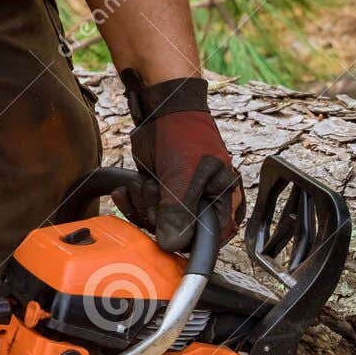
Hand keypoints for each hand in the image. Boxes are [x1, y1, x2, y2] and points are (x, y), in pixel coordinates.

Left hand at [113, 71, 244, 252]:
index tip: (167, 230)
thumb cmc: (184, 135)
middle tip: (154, 190)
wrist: (163, 109)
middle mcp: (206, 207)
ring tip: (145, 182)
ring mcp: (183, 203)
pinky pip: (146, 214)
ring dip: (144, 206)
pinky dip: (134, 203)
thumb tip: (172, 245)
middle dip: (158, 216)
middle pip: (180, 236)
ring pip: (159, 227)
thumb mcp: (183, 175)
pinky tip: (129, 189)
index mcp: (225, 204)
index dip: (186, 240)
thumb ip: (178, 212)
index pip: (210, 240)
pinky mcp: (163, 198)